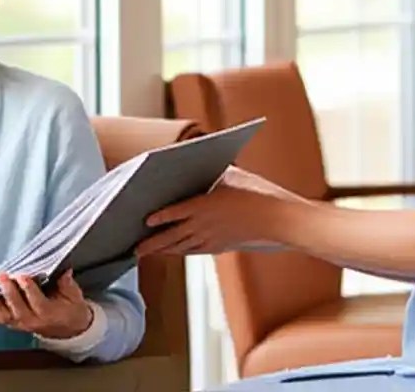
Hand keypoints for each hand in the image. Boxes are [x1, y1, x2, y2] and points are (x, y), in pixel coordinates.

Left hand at [0, 270, 93, 339]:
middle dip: (8, 292)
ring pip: (2, 316)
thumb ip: (68, 284)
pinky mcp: (9, 323)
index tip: (23, 276)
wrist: (68, 328)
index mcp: (48, 313)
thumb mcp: (74, 296)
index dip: (29, 289)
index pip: (37, 301)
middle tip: (1, 277)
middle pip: (17, 308)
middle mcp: (30, 321)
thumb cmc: (69, 307)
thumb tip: (64, 271)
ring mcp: (17, 323)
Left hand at [135, 167, 293, 256]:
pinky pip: (194, 250)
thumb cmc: (257, 193)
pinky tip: (172, 251)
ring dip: (163, 250)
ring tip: (146, 251)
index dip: (158, 217)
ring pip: (181, 246)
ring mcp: (212, 238)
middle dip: (152, 244)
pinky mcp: (220, 246)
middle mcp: (205, 225)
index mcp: (205, 205)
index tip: (144, 220)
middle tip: (134, 249)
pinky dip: (180, 251)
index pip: (175, 212)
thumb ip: (210, 172)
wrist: (279, 219)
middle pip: (172, 236)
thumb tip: (197, 163)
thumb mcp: (231, 175)